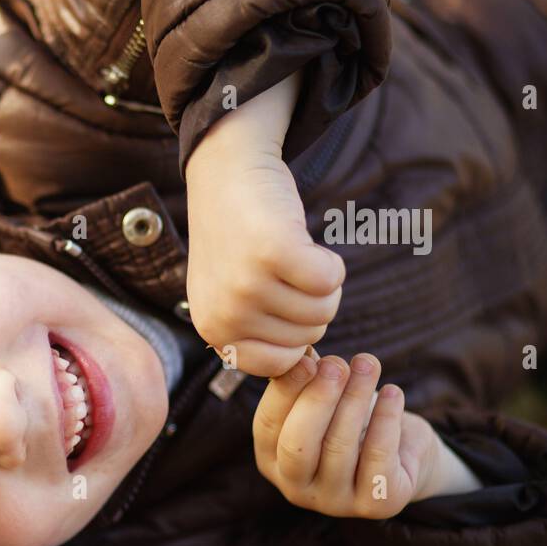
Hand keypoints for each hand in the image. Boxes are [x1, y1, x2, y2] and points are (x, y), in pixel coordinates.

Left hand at [185, 75, 345, 376]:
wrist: (226, 173)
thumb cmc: (238, 238)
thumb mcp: (232, 297)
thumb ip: (258, 337)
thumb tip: (307, 372)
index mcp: (214, 332)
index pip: (283, 365)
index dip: (296, 332)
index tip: (281, 301)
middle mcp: (225, 316)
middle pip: (310, 333)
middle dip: (310, 300)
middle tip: (280, 266)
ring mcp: (246, 285)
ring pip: (324, 307)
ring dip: (319, 278)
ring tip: (286, 251)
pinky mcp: (272, 253)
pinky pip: (331, 279)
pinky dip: (328, 259)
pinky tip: (299, 240)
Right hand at [252, 351, 477, 518]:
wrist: (404, 456)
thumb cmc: (354, 422)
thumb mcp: (325, 401)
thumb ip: (308, 381)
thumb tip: (300, 352)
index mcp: (272, 460)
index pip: (267, 426)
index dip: (285, 391)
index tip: (307, 359)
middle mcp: (295, 487)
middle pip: (297, 444)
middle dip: (317, 399)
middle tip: (336, 365)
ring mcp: (334, 502)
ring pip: (340, 447)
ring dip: (355, 399)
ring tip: (368, 364)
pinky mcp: (376, 505)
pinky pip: (378, 456)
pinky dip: (386, 418)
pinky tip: (393, 392)